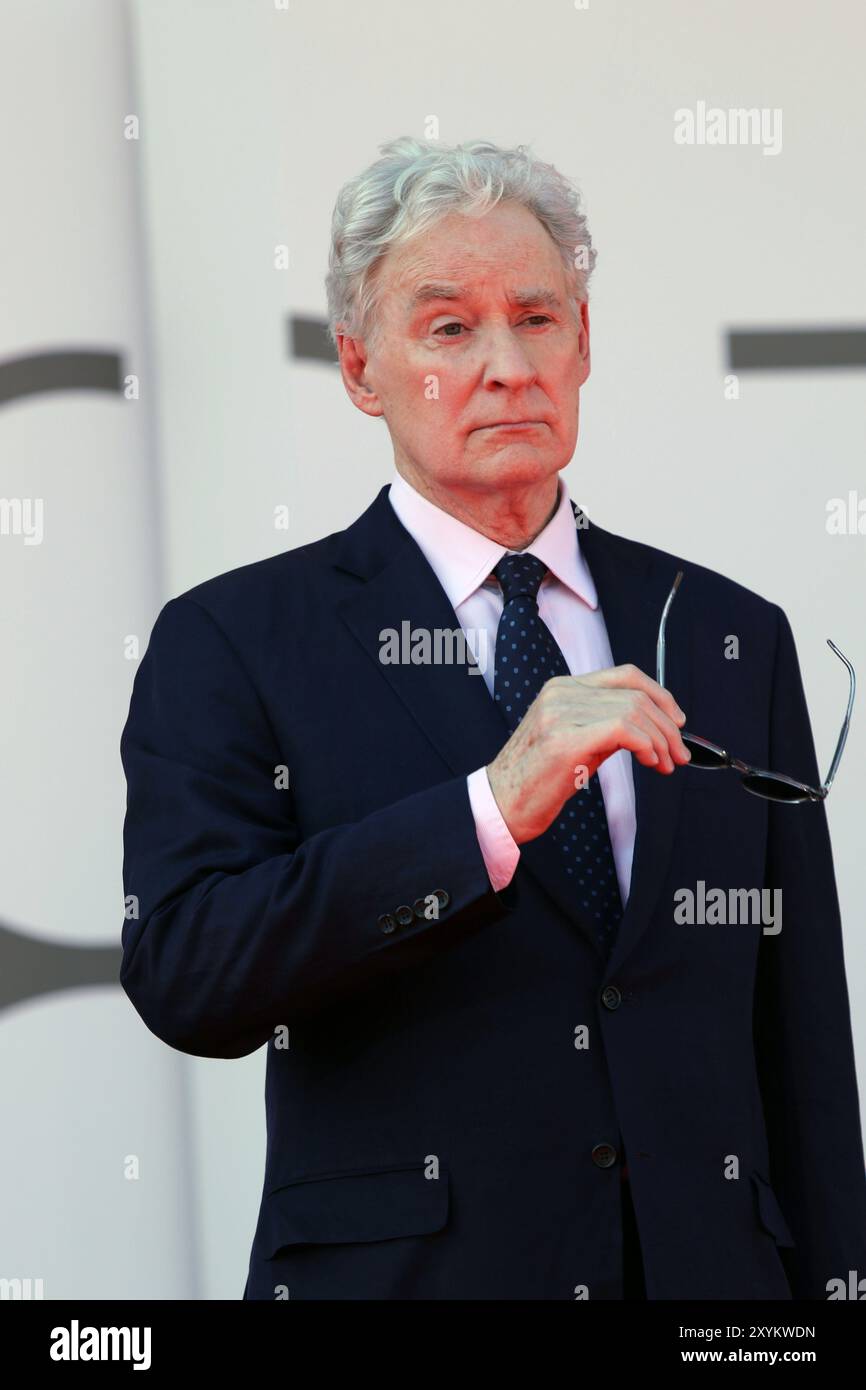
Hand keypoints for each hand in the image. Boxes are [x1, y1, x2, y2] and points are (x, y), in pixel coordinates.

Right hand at [486, 664, 690, 844]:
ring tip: (666, 764)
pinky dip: (646, 745)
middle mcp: (560, 693)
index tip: (676, 721)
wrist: (500, 805)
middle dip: (667, 727)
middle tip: (679, 755)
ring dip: (661, 741)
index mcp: (562, 688)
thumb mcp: (574, 742)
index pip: (625, 675)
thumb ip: (606, 725)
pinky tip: (651, 762)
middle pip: (635, 695)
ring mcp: (560, 714)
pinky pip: (623, 730)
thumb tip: (651, 729)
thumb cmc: (535, 780)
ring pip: (633, 711)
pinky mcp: (565, 740)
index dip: (660, 694)